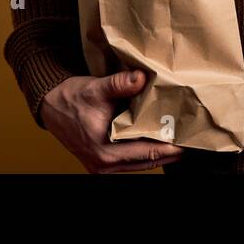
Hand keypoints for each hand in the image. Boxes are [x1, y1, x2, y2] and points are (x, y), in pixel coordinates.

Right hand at [40, 70, 184, 172]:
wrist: (50, 105)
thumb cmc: (71, 99)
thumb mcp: (96, 88)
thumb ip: (119, 84)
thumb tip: (141, 78)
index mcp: (104, 152)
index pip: (146, 154)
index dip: (170, 148)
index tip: (190, 140)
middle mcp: (105, 164)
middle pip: (147, 162)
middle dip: (170, 151)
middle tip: (193, 138)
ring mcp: (104, 165)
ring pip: (141, 162)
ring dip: (160, 151)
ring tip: (181, 138)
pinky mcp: (104, 159)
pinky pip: (132, 159)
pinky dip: (147, 149)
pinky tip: (160, 137)